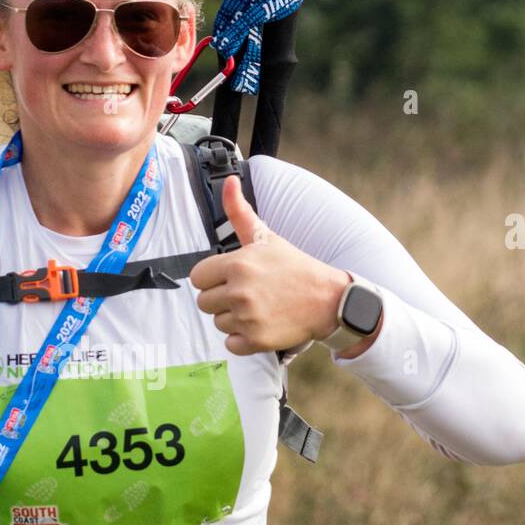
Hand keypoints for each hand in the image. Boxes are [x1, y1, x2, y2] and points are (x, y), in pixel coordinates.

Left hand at [189, 174, 351, 355]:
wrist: (326, 299)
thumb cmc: (293, 267)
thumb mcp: (265, 237)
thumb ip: (239, 212)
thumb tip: (228, 180)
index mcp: (237, 264)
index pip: (198, 278)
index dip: (212, 279)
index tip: (231, 278)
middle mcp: (239, 291)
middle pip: (204, 303)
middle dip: (221, 300)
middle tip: (248, 294)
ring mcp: (247, 317)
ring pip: (218, 323)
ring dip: (234, 319)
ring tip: (258, 307)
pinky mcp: (256, 340)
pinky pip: (230, 344)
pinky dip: (242, 339)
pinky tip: (260, 324)